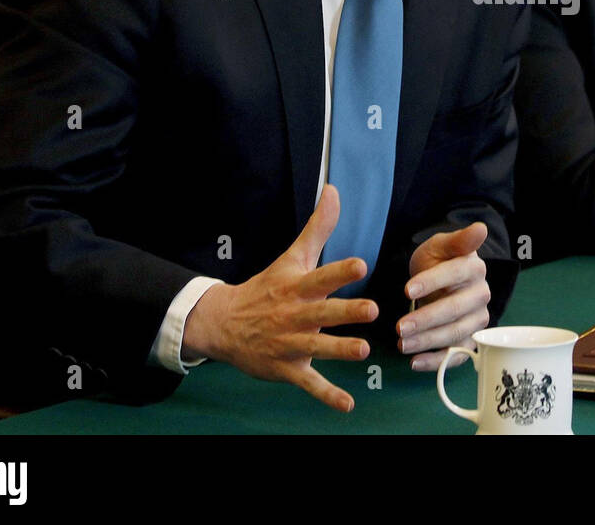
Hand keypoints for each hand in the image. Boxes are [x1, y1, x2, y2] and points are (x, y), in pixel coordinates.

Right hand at [181, 184, 378, 411]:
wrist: (224, 324)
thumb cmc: (267, 288)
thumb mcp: (292, 257)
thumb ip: (318, 227)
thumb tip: (334, 190)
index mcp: (296, 287)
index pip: (320, 276)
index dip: (339, 270)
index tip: (361, 264)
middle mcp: (294, 315)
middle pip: (322, 313)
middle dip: (345, 312)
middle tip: (371, 310)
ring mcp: (290, 344)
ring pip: (317, 349)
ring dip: (339, 351)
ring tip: (363, 352)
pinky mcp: (287, 369)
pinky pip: (309, 384)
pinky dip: (327, 396)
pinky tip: (348, 405)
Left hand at [397, 222, 491, 371]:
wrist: (439, 279)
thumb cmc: (438, 261)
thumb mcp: (440, 245)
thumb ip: (458, 239)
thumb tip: (481, 228)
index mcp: (474, 268)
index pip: (454, 274)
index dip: (431, 282)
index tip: (406, 290)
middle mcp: (480, 295)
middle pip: (454, 309)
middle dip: (425, 319)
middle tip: (399, 327)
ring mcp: (477, 319)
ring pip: (454, 333)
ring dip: (427, 341)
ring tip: (401, 344)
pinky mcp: (470, 340)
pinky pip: (456, 355)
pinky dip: (436, 362)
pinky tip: (414, 362)